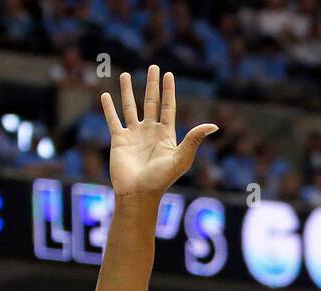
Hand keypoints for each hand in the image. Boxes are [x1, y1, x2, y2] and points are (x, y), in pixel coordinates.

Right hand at [101, 65, 217, 198]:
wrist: (139, 193)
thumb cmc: (161, 179)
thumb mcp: (181, 158)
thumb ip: (194, 140)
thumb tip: (214, 125)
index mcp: (166, 135)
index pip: (168, 107)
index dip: (169, 91)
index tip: (169, 75)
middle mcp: (150, 132)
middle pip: (152, 103)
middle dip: (152, 85)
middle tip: (153, 67)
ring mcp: (134, 135)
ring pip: (131, 107)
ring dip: (129, 91)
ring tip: (127, 74)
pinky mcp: (119, 140)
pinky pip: (113, 120)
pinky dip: (108, 108)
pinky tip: (106, 95)